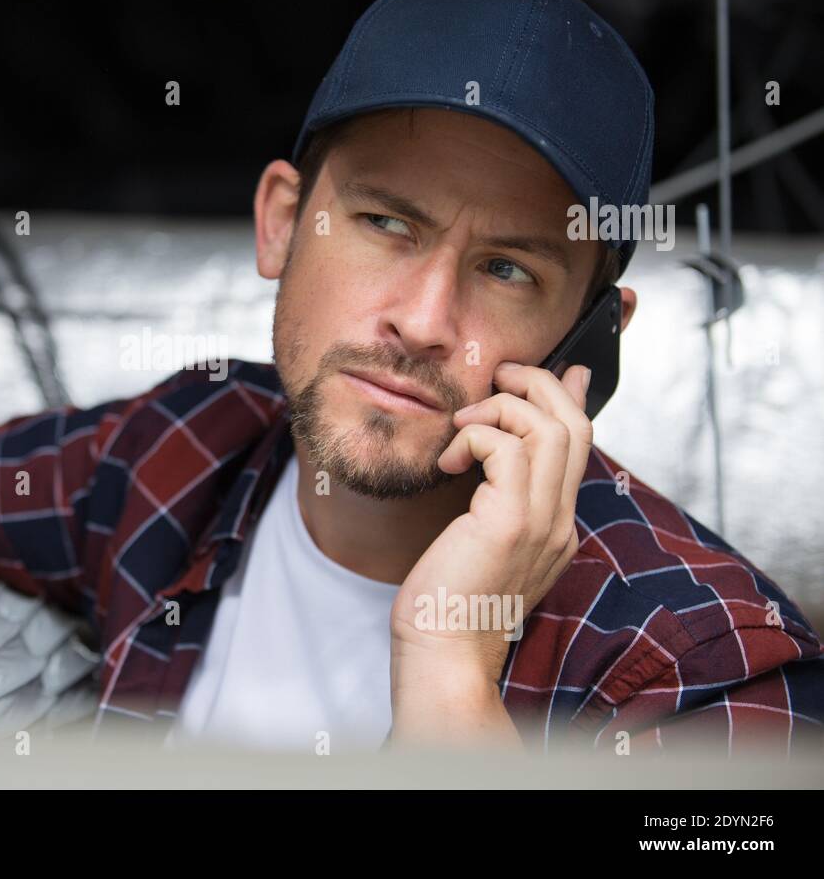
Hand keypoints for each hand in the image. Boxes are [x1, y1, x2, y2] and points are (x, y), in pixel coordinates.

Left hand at [387, 362, 592, 745]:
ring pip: (549, 429)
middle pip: (575, 425)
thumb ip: (495, 496)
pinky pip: (508, 450)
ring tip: (464, 426)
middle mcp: (560, 522)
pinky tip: (449, 462)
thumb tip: (497, 453)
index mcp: (556, 526)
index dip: (571, 398)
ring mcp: (542, 523)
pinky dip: (476, 438)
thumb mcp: (480, 540)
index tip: (560, 369)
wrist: (442, 654)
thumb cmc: (447, 600)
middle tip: (500, 377)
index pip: (580, 445)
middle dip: (540, 385)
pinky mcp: (510, 524)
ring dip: (501, 409)